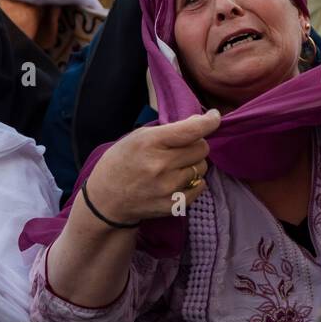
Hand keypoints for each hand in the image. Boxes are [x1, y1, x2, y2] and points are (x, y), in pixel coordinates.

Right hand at [84, 110, 220, 225]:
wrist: (106, 200)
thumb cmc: (121, 162)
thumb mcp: (137, 137)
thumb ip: (169, 129)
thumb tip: (201, 122)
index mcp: (150, 143)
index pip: (191, 130)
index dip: (209, 121)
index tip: (214, 116)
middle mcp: (161, 165)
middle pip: (202, 148)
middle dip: (195, 144)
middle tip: (179, 148)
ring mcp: (168, 188)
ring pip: (202, 167)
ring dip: (193, 164)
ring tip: (174, 166)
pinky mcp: (173, 205)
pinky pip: (200, 187)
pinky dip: (193, 181)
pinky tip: (176, 180)